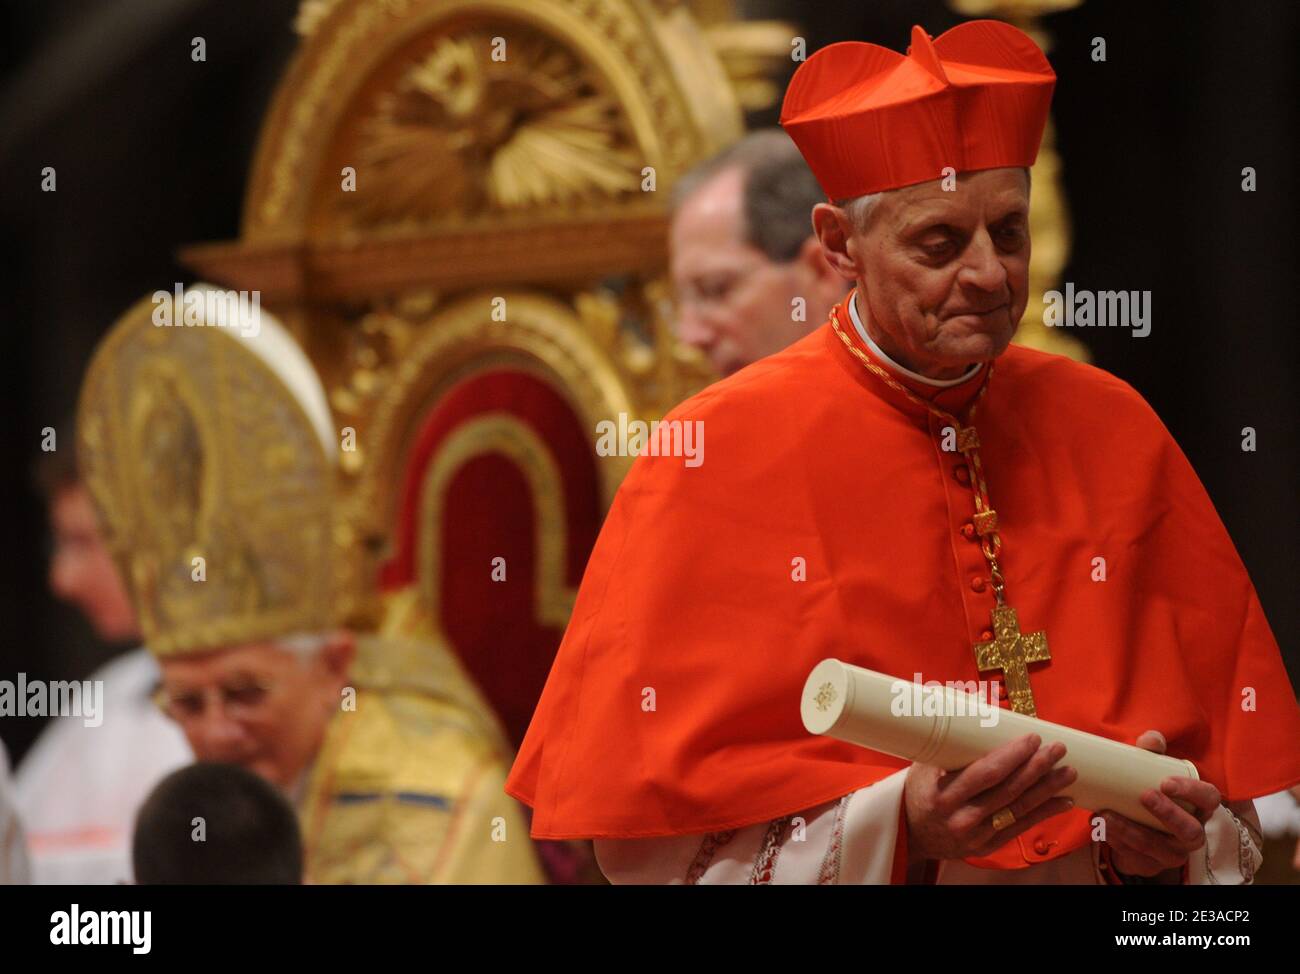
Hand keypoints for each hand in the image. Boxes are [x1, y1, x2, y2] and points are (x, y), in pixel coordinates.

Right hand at [904, 733, 1076, 862]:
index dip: (1012, 756)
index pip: (985, 773)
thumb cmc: (920, 790)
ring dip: (1048, 789)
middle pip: (1008, 790)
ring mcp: (976, 835)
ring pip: (1019, 810)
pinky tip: (1064, 801)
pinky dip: (1045, 813)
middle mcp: (961, 817)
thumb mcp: (924, 765)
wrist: (911, 833)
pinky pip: (1021, 828)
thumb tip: (978, 706)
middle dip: (1036, 768)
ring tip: (1069, 771)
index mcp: (943, 794)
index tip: (1031, 738)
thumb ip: (950, 744)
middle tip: (1057, 749)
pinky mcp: (988, 846)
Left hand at [1099, 730, 1219, 880]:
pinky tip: (1100, 827)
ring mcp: (1173, 853)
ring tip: (1105, 813)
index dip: (1192, 792)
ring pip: (1158, 847)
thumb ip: (1152, 753)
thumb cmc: (1150, 790)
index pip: (1209, 799)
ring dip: (1130, 830)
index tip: (1165, 782)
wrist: (1136, 825)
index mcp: (1199, 807)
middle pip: (1190, 830)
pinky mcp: (1152, 865)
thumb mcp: (1152, 771)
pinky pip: (1136, 857)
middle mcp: (1192, 833)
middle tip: (1143, 796)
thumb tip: (1150, 739)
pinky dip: (1116, 842)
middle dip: (1167, 814)